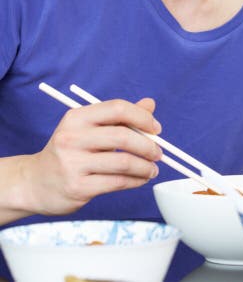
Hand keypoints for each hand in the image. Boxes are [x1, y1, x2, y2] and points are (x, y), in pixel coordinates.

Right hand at [22, 98, 162, 215]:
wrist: (34, 183)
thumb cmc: (70, 151)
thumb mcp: (89, 128)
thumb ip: (120, 117)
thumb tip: (150, 104)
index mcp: (76, 118)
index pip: (117, 108)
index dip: (142, 117)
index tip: (156, 128)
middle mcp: (71, 138)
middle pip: (123, 136)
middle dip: (148, 145)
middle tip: (158, 153)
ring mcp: (72, 164)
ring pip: (123, 162)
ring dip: (146, 166)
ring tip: (152, 169)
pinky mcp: (77, 187)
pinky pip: (117, 182)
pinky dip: (136, 180)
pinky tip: (141, 179)